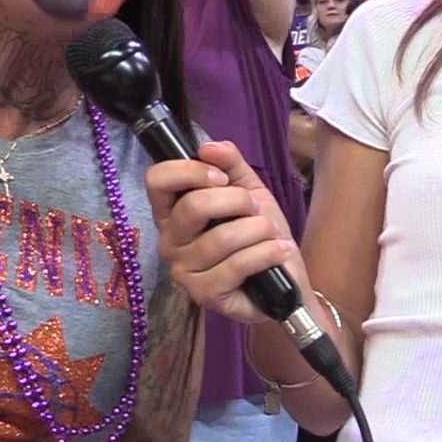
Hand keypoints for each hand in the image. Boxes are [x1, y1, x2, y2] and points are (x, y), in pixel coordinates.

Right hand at [146, 141, 296, 324]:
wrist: (284, 281)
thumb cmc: (259, 235)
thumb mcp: (249, 190)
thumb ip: (230, 163)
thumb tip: (209, 147)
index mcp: (172, 212)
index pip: (157, 180)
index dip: (190, 171)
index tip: (221, 177)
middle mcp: (169, 242)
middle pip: (193, 206)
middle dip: (236, 200)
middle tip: (254, 209)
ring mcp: (184, 272)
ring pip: (221, 237)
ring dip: (258, 229)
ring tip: (270, 234)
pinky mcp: (205, 295)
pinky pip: (237, 265)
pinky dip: (266, 253)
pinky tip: (278, 251)